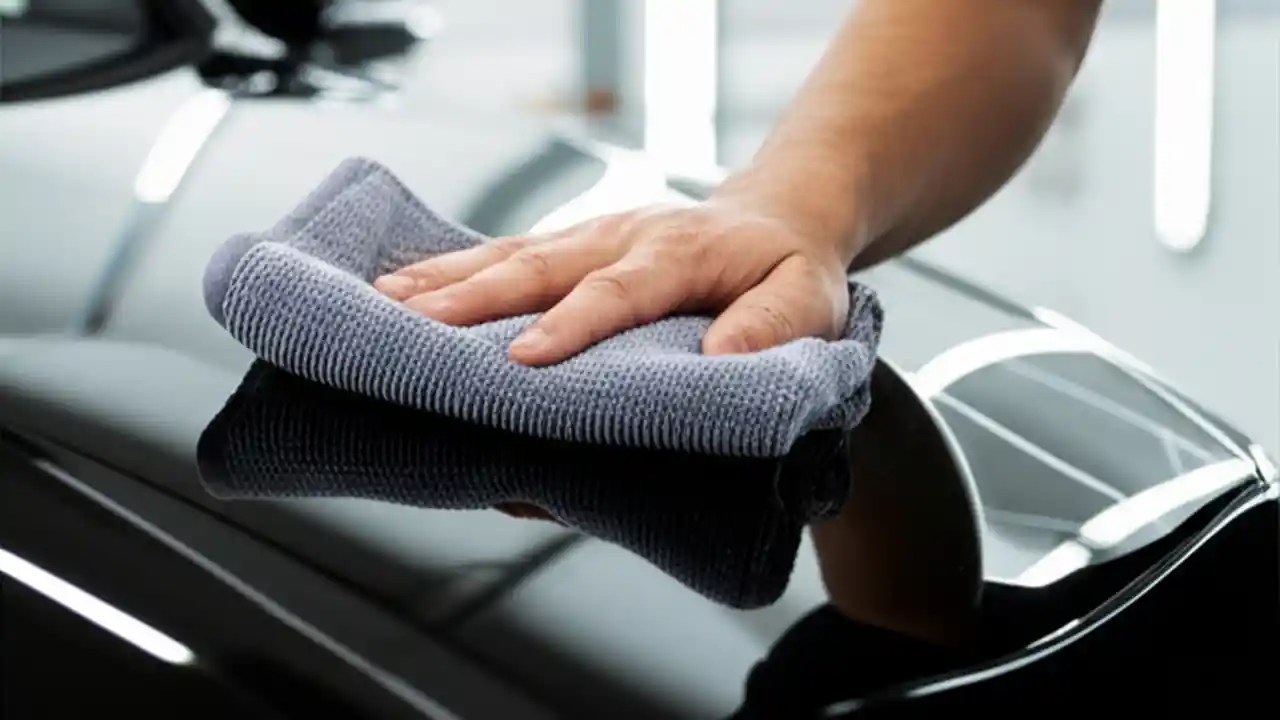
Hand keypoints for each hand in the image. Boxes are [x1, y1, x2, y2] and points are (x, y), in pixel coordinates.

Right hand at [373, 198, 853, 365]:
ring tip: (381, 301)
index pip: (618, 291)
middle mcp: (622, 237)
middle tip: (411, 325)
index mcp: (678, 254)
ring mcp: (591, 236)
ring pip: (510, 254)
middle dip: (472, 297)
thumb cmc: (789, 271)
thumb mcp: (810, 299)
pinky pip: (508, 254)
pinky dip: (452, 270)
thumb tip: (722, 361)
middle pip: (540, 265)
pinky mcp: (573, 244)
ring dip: (445, 279)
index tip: (522, 359)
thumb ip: (772, 325)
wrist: (775, 217)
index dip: (569, 325)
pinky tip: (404, 286)